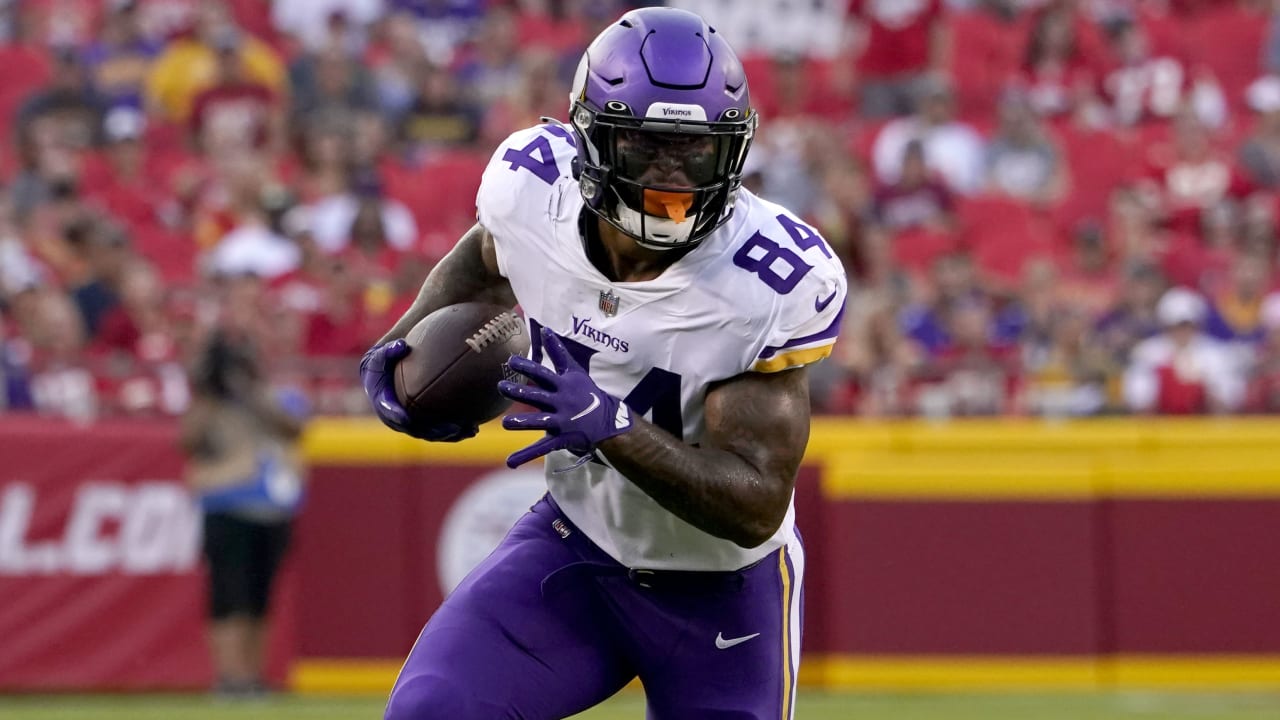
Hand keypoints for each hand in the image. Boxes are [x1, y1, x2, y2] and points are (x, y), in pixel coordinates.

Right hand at [359, 339, 477, 441]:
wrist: (388, 372)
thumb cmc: (385, 361)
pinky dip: (457, 430)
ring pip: (432, 433)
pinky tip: (474, 426)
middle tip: (452, 428)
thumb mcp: (382, 354)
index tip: (406, 418)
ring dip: (451, 435)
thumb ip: (388, 351)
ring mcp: (413, 423)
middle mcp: (397, 419)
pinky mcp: (426, 423)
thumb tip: (401, 345)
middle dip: (433, 432)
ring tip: (470, 430)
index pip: (389, 412)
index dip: (396, 416)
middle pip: (415, 429)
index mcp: (384, 403)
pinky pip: (442, 428)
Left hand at [498, 327, 632, 467]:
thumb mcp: (575, 371)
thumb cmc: (587, 394)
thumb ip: (558, 352)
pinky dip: (525, 455)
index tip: (510, 361)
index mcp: (563, 386)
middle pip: (538, 396)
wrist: (607, 422)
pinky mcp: (561, 439)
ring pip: (539, 422)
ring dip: (523, 423)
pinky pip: (541, 448)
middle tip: (501, 386)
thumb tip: (547, 329)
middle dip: (520, 392)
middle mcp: (561, 402)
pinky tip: (510, 462)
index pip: (543, 374)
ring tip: (506, 424)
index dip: (527, 367)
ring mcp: (562, 421)